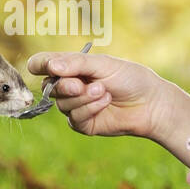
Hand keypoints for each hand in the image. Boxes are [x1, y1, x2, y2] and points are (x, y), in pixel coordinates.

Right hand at [26, 50, 168, 139]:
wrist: (151, 103)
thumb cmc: (130, 78)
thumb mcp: (104, 64)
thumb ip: (77, 64)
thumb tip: (51, 65)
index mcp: (73, 67)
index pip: (45, 64)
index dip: (38, 65)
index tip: (39, 67)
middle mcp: (71, 86)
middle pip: (50, 87)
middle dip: (65, 86)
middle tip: (81, 85)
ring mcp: (76, 105)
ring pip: (62, 104)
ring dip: (83, 98)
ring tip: (104, 92)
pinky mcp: (83, 123)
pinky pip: (74, 119)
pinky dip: (89, 110)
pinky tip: (105, 103)